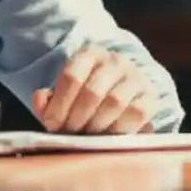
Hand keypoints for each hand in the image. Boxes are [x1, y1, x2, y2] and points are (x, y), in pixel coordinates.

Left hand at [33, 47, 157, 134]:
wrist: (120, 96)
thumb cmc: (84, 98)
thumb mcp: (64, 96)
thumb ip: (48, 101)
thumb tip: (40, 100)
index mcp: (89, 54)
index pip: (71, 77)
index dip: (59, 105)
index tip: (52, 125)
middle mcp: (114, 61)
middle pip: (92, 92)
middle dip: (77, 118)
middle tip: (70, 133)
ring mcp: (135, 77)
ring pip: (115, 102)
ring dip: (97, 125)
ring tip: (87, 136)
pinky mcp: (150, 96)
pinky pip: (136, 113)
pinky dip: (119, 129)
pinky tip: (108, 136)